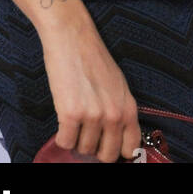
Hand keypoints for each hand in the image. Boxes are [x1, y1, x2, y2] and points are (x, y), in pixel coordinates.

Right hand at [39, 8, 141, 162]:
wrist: (73, 37)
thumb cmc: (93, 59)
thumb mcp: (118, 86)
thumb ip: (120, 112)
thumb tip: (116, 140)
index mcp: (129, 108)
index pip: (131, 149)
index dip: (118, 152)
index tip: (107, 149)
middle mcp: (114, 115)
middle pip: (106, 156)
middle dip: (95, 149)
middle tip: (86, 134)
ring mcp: (93, 116)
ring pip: (83, 149)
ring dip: (76, 139)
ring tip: (75, 118)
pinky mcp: (70, 114)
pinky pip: (65, 142)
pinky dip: (62, 136)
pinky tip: (63, 120)